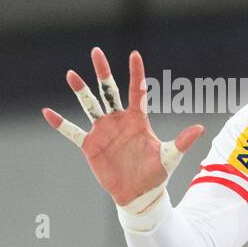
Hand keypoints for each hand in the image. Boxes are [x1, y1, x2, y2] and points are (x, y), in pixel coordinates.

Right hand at [42, 47, 203, 208]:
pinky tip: (47, 112)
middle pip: (109, 90)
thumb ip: (182, 142)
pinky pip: (72, 132)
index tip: (134, 54)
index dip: (136, 73)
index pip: (136, 90)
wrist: (138, 195)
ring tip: (71, 74)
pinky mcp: (90, 146)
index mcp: (137, 119)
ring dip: (80, 90)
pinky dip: (60, 124)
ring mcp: (102, 132)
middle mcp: (118, 121)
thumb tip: (200, 129)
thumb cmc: (155, 174)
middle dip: (102, 71)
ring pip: (90, 105)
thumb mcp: (169, 157)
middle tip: (96, 51)